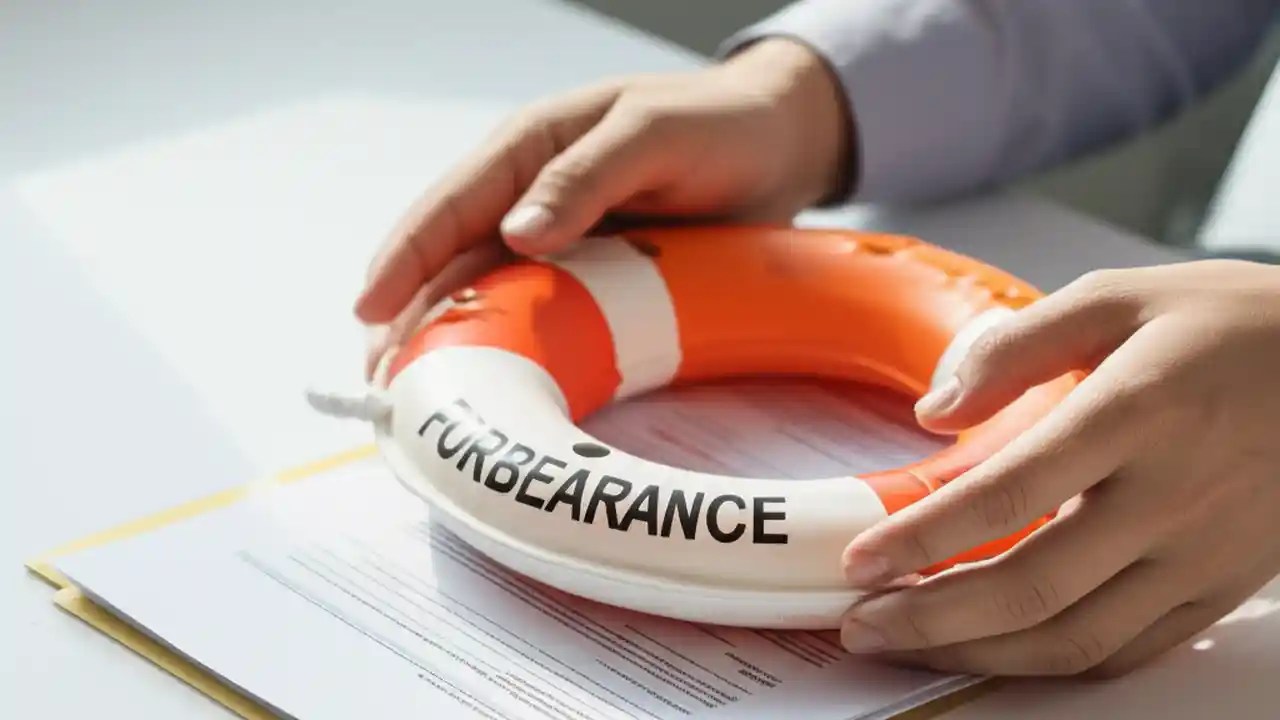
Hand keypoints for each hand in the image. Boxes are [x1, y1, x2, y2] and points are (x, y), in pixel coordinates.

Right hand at [354, 39, 849, 376]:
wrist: (780, 145)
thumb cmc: (716, 124)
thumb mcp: (653, 133)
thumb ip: (587, 174)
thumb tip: (517, 233)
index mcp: (531, 146)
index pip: (452, 203)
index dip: (406, 256)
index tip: (371, 310)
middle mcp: (532, 196)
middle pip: (454, 258)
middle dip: (412, 315)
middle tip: (383, 381)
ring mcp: (560, 240)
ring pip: (488, 291)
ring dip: (453, 340)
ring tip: (420, 395)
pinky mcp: (592, 275)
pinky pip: (540, 313)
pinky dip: (512, 347)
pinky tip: (493, 383)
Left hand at [839, 260, 1279, 677]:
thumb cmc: (1232, 324)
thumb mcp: (1120, 295)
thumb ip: (1016, 345)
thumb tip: (933, 411)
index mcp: (1137, 412)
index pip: (1010, 495)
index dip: (924, 538)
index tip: (860, 560)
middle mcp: (1171, 496)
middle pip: (1035, 585)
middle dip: (933, 619)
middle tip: (859, 625)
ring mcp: (1201, 554)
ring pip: (1076, 636)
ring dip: (978, 654)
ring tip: (905, 646)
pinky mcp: (1220, 588)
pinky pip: (1127, 650)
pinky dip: (1049, 663)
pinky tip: (992, 652)